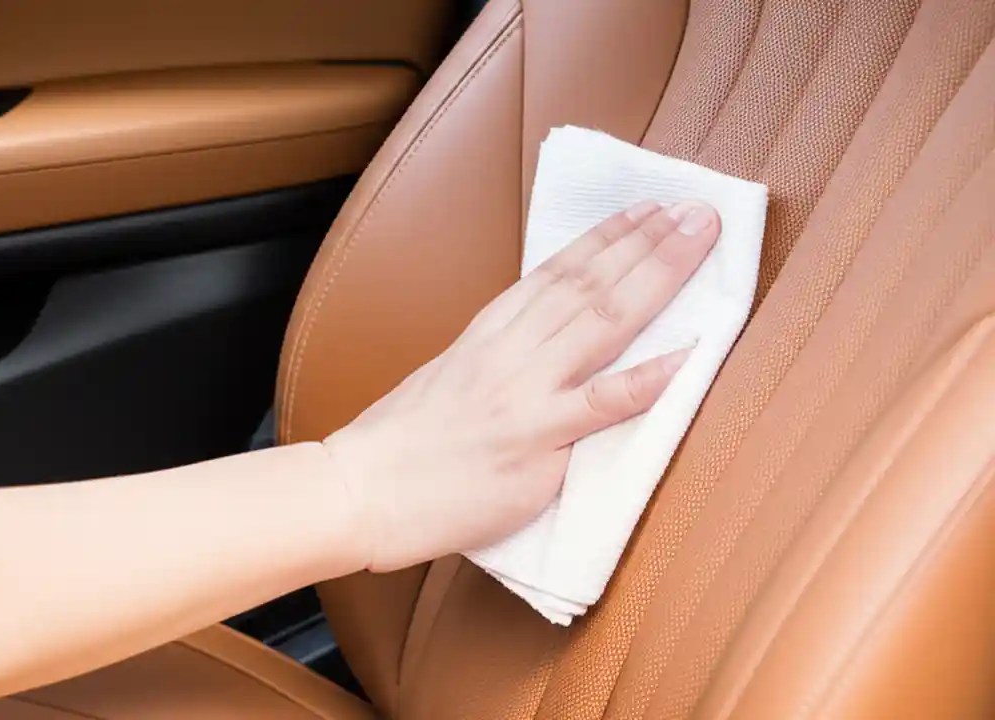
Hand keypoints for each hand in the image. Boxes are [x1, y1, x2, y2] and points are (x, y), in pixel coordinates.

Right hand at [324, 199, 720, 571]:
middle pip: (589, 284)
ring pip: (601, 322)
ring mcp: (525, 394)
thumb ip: (499, 362)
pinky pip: (601, 406)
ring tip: (698, 244)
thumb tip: (544, 354)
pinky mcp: (535, 444)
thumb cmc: (399, 444)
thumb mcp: (448, 380)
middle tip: (694, 209)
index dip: (607, 237)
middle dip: (647, 242)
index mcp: (488, 334)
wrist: (360, 490)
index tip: (646, 209)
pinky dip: (648, 378)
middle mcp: (510, 352)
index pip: (557, 272)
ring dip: (657, 278)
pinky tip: (690, 355)